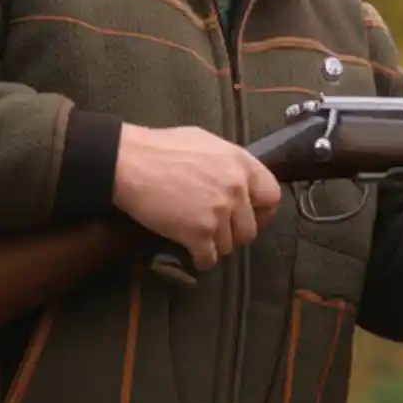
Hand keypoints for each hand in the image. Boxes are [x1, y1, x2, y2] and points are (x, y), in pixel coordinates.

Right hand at [112, 124, 281, 268]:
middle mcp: (236, 189)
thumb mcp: (206, 143)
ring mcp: (219, 212)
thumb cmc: (162, 149)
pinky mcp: (199, 233)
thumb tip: (237, 177)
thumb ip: (228, 163)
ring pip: (229, 245)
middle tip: (218, 231)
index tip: (251, 217)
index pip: (271, 196)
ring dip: (215, 245)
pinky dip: (200, 259)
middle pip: (250, 228)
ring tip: (198, 237)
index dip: (262, 211)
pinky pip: (209, 258)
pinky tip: (191, 252)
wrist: (131, 163)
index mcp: (241, 163)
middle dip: (234, 233)